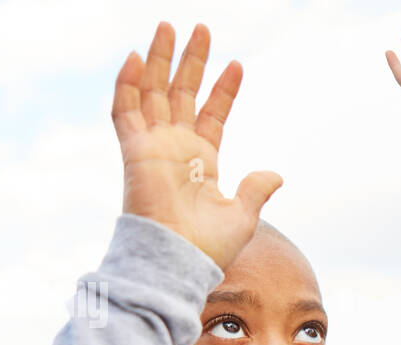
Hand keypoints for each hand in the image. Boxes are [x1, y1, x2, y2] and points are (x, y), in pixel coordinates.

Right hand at [112, 22, 282, 269]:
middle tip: (202, 28)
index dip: (224, 90)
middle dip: (192, 61)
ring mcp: (154, 147)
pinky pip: (125, 111)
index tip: (237, 65)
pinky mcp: (134, 151)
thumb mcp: (242, 217)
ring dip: (161, 60)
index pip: (213, 115)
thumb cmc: (209, 248)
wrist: (180, 261)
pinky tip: (138, 56)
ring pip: (154, 92)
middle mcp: (177, 149)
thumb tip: (276, 174)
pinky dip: (128, 84)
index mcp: (203, 163)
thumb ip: (256, 191)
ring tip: (170, 26)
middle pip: (183, 94)